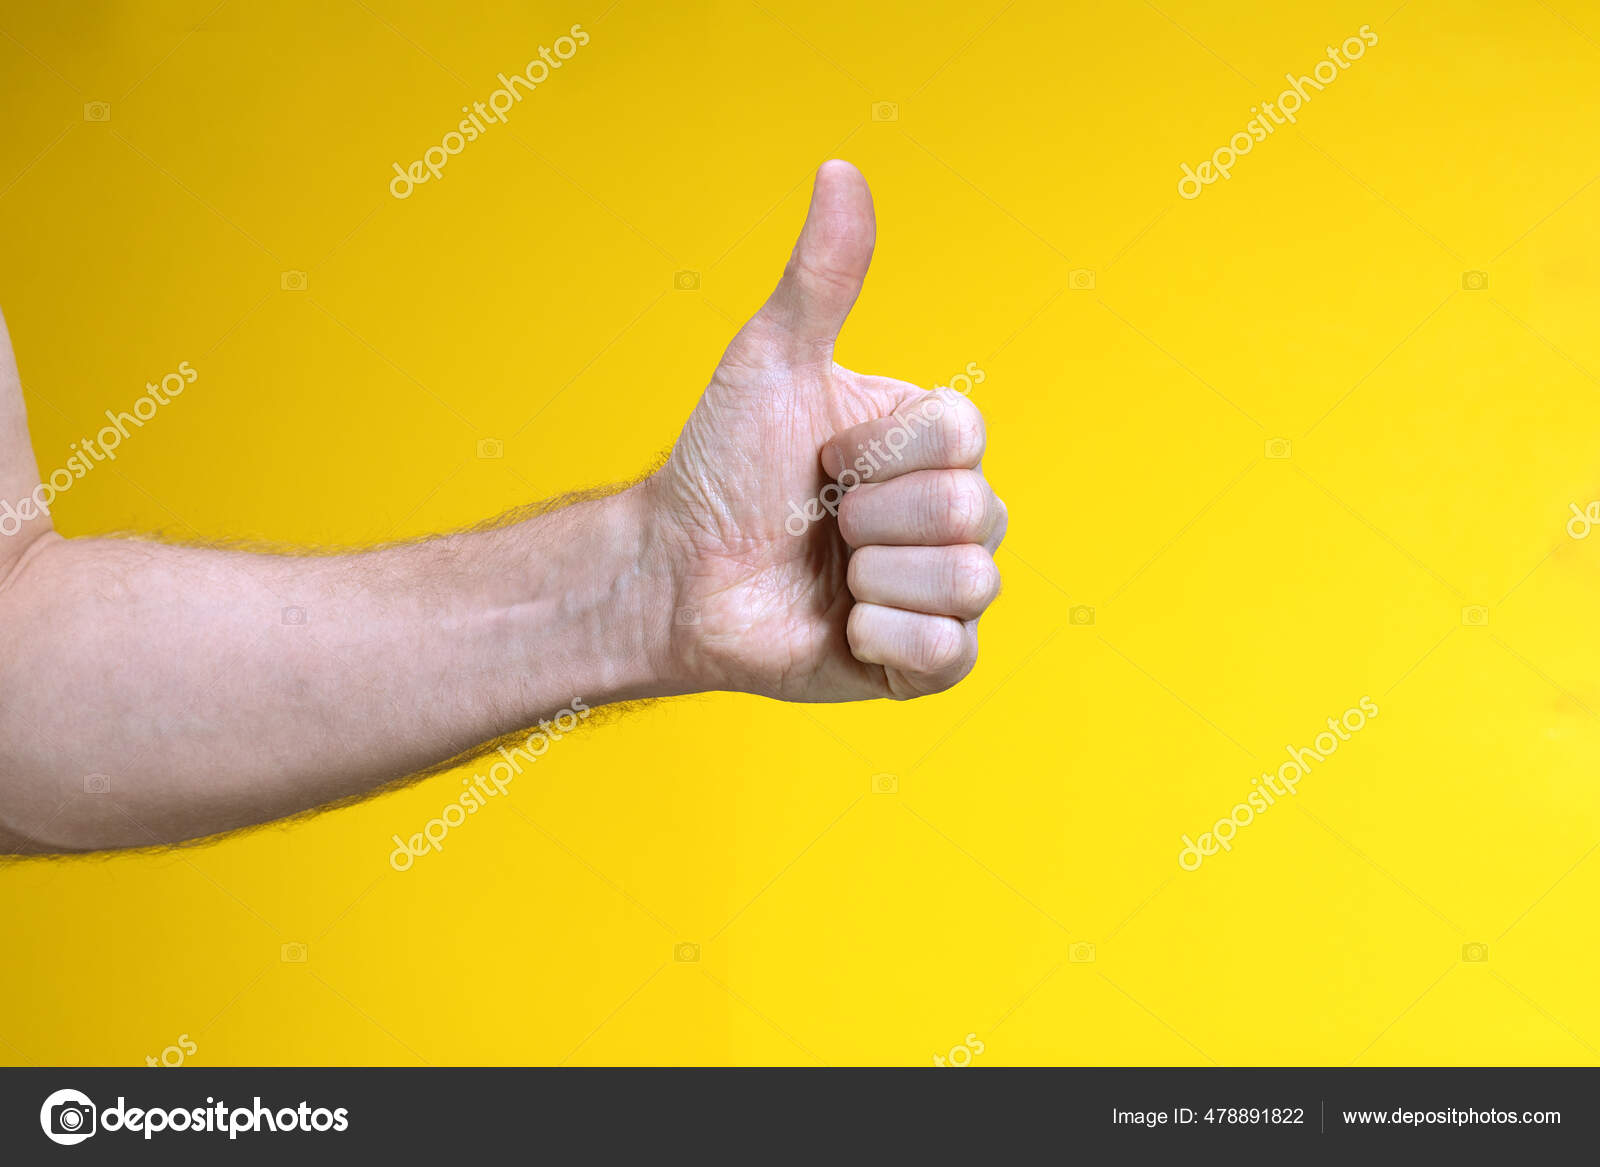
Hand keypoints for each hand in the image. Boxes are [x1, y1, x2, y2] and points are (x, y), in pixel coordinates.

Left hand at [647, 160, 1006, 701]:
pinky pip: (949, 655)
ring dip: (869, 579)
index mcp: (934, 445)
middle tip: (819, 521)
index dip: (877, 450)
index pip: (964, 435)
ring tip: (828, 575)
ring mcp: (942, 591)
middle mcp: (954, 515)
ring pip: (967, 582)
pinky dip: (884, 640)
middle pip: (973, 510)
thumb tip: (841, 170)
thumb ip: (820, 278)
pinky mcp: (923, 665)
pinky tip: (841, 626)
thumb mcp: (769, 363)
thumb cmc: (722, 467)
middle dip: (867, 518)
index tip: (822, 456)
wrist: (675, 573)